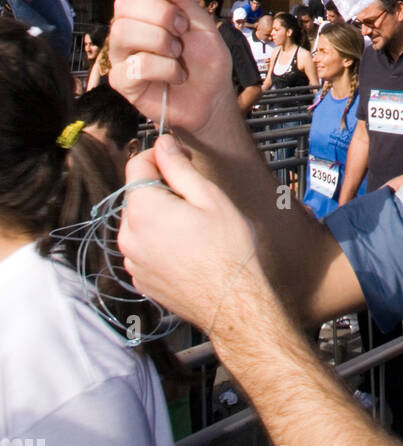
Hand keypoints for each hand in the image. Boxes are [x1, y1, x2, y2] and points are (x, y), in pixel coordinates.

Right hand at [109, 0, 233, 136]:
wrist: (212, 97)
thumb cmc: (205, 60)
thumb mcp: (200, 22)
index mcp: (150, 8)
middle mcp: (131, 26)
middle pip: (125, 2)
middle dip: (162, 14)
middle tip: (182, 30)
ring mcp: (123, 53)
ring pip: (124, 30)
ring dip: (163, 42)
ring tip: (178, 55)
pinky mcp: (123, 81)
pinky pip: (136, 65)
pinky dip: (164, 69)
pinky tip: (174, 76)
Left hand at [119, 135, 261, 336]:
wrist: (230, 301)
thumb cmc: (226, 249)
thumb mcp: (208, 196)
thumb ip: (179, 167)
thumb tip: (163, 144)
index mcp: (143, 210)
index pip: (136, 165)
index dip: (159, 155)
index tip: (179, 159)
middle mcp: (128, 235)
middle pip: (137, 194)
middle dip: (161, 188)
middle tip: (195, 197)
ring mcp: (132, 260)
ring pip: (139, 221)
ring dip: (159, 214)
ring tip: (194, 225)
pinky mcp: (140, 278)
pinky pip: (143, 246)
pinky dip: (158, 240)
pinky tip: (186, 246)